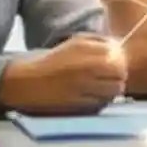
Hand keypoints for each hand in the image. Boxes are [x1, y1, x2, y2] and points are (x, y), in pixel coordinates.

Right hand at [0, 34, 126, 114]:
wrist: (25, 82)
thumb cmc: (53, 61)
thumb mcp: (75, 42)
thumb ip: (99, 42)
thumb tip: (119, 47)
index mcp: (84, 48)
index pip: (118, 55)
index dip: (120, 61)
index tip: (115, 65)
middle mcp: (85, 66)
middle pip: (120, 73)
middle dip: (119, 76)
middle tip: (111, 79)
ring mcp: (82, 86)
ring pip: (114, 90)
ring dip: (113, 90)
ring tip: (103, 89)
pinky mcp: (78, 104)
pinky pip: (102, 103)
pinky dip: (102, 101)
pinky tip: (93, 97)